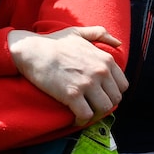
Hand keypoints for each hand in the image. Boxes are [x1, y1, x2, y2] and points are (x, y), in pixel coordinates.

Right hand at [7, 27, 128, 124]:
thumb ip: (100, 34)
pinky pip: (85, 115)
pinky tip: (75, 119)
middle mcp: (100, 72)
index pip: (122, 85)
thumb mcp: (79, 33)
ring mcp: (87, 84)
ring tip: (85, 114)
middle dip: (104, 105)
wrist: (32, 50)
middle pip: (115, 99)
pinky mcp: (72, 95)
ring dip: (95, 114)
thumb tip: (118, 42)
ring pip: (103, 109)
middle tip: (92, 106)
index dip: (112, 93)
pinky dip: (82, 120)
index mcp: (106, 59)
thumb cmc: (53, 42)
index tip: (101, 96)